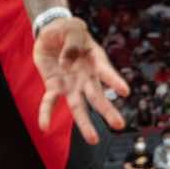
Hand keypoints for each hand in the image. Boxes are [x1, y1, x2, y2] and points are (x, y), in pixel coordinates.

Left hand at [34, 16, 128, 142]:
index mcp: (95, 60)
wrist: (51, 32)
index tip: (124, 91)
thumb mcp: (72, 29)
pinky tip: (44, 126)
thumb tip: (66, 64)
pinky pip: (49, 102)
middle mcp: (86, 77)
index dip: (114, 80)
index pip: (105, 71)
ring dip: (85, 123)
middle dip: (107, 110)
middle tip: (119, 125)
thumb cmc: (67, 30)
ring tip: (93, 139)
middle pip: (97, 96)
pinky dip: (46, 113)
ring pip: (78, 106)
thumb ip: (71, 43)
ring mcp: (71, 84)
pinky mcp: (54, 86)